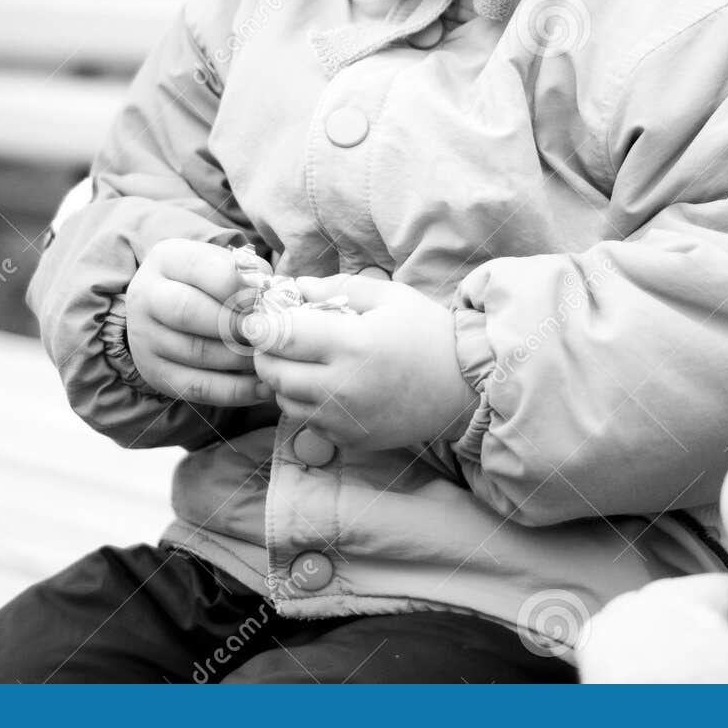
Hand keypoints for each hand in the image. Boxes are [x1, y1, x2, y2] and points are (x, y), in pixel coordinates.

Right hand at [125, 239, 266, 407]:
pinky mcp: (155, 373)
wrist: (163, 311)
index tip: (265, 298)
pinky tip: (263, 388)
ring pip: (196, 352)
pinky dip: (236, 391)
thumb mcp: (220, 264)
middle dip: (236, 324)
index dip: (239, 285)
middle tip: (266, 331)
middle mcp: (146, 296)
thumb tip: (273, 294)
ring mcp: (145, 338)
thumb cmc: (207, 283)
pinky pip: (198, 387)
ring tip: (270, 358)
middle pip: (189, 311)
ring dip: (241, 359)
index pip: (201, 268)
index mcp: (166, 259)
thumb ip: (246, 271)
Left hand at [248, 274, 477, 449]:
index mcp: (350, 343)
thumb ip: (339, 287)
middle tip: (278, 337)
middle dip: (266, 351)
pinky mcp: (350, 440)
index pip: (278, 335)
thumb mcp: (389, 296)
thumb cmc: (428, 334)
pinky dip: (306, 404)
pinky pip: (307, 422)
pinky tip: (327, 387)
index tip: (263, 317)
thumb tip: (297, 287)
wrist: (466, 387)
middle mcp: (341, 386)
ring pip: (284, 400)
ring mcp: (344, 419)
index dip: (262, 324)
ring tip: (304, 361)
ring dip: (283, 379)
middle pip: (273, 371)